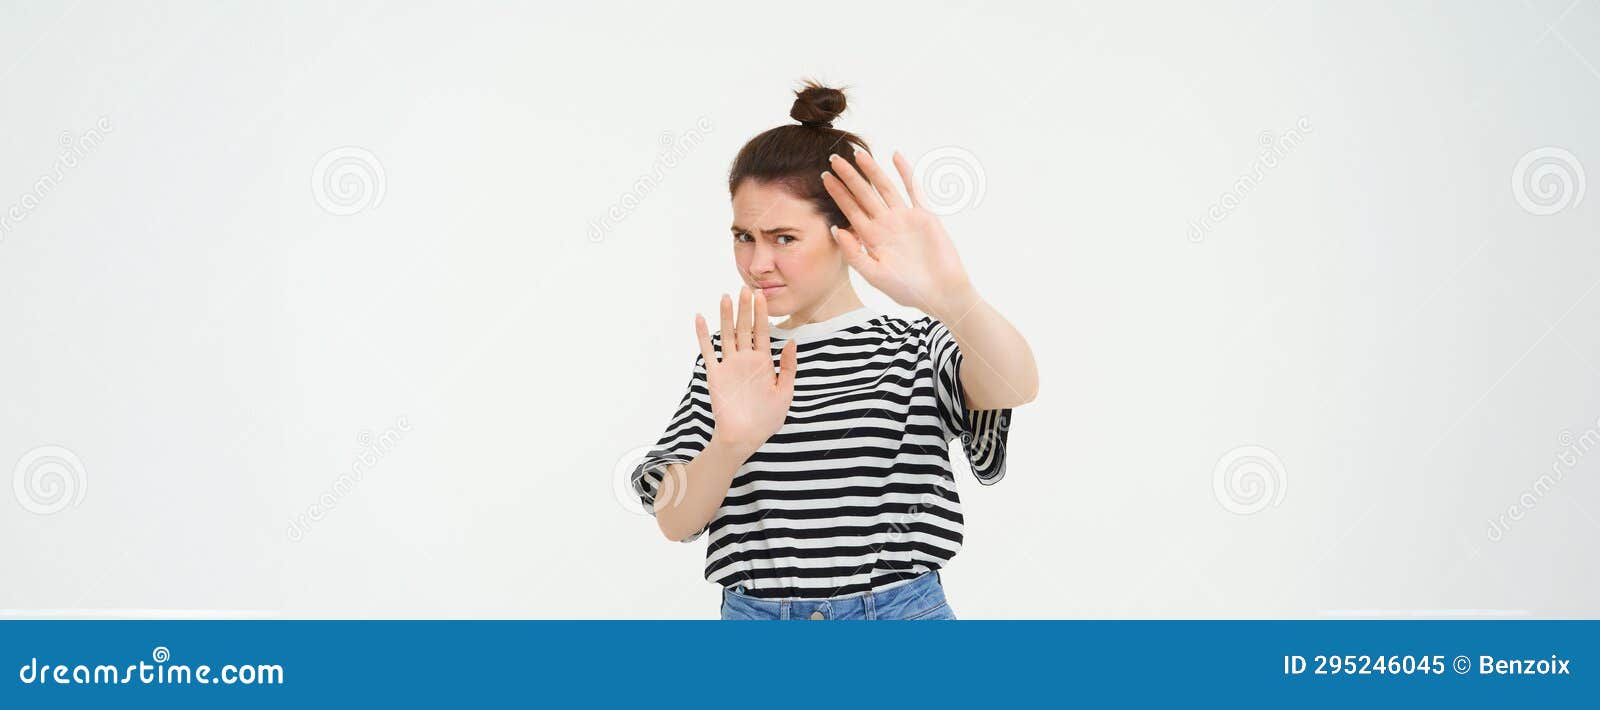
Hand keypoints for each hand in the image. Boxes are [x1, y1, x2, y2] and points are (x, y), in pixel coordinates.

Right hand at [695, 287, 798, 454]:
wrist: (745, 438)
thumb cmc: (766, 420)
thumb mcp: (785, 392)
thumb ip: (788, 367)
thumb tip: (791, 342)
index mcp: (764, 363)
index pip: (762, 332)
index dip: (762, 314)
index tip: (761, 295)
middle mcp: (745, 360)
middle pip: (744, 328)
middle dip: (745, 309)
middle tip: (745, 287)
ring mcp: (729, 365)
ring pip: (727, 335)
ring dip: (726, 316)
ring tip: (725, 297)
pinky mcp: (715, 374)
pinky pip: (708, 351)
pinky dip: (703, 335)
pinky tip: (700, 318)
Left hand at [821, 149, 979, 318]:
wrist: (941, 293)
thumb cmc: (908, 290)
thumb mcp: (875, 275)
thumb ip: (854, 254)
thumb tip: (835, 230)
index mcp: (872, 238)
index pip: (851, 210)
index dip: (838, 194)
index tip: (825, 178)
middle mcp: (886, 225)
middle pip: (864, 195)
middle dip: (850, 177)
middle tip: (834, 159)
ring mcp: (905, 218)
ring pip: (885, 188)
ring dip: (872, 171)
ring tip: (859, 154)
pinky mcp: (924, 216)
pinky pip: (913, 190)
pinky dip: (905, 173)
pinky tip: (895, 157)